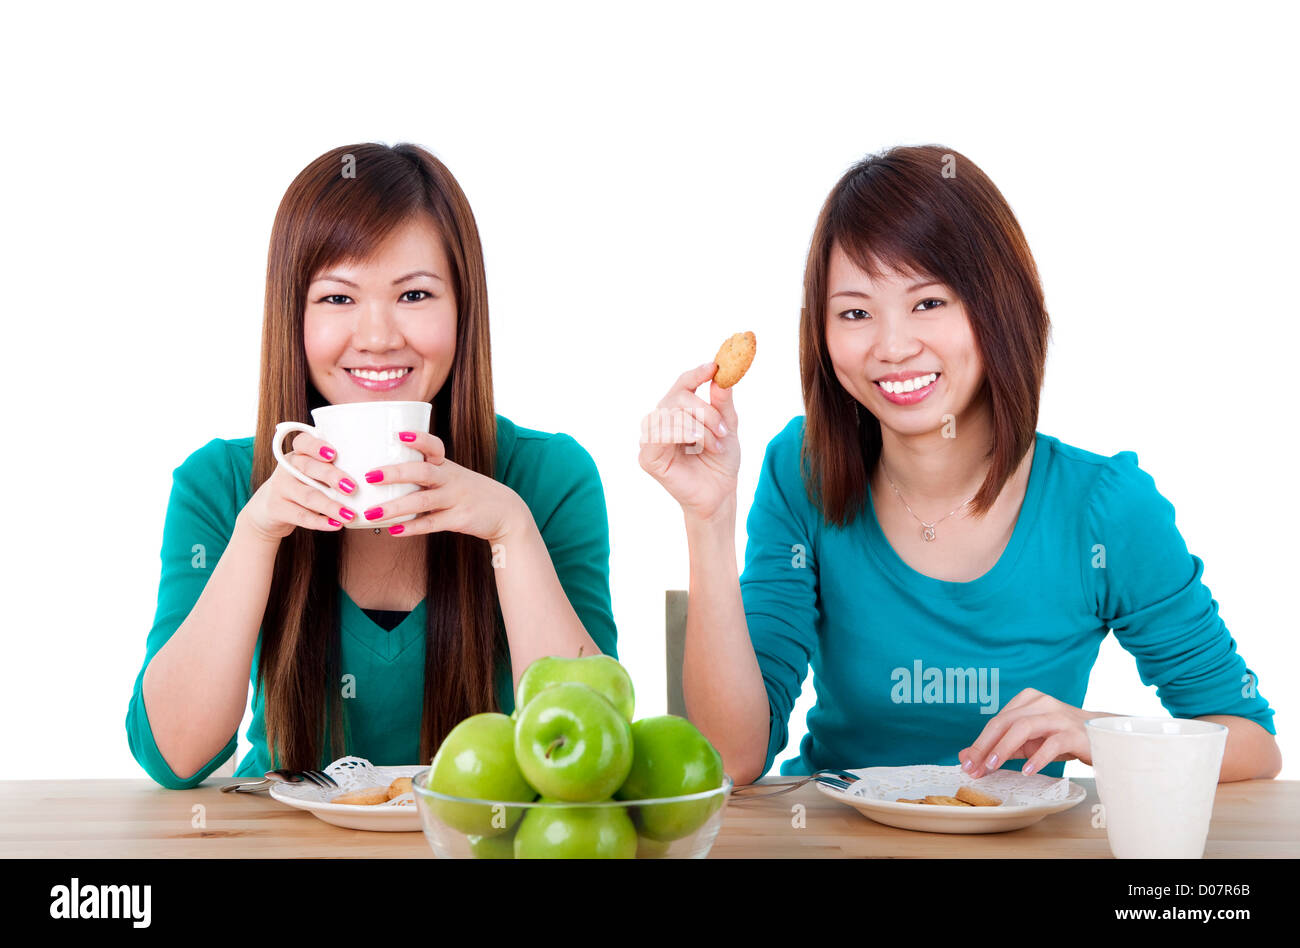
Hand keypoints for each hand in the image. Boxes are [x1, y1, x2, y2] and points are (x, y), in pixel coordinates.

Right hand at [239, 431, 360, 540]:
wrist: (271, 508)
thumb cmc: (304, 486)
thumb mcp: (313, 472)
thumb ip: (333, 468)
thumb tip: (372, 476)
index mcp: (298, 453)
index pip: (303, 442)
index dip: (317, 446)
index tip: (334, 454)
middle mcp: (287, 467)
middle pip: (309, 468)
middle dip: (332, 477)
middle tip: (352, 488)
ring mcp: (280, 487)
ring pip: (308, 496)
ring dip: (331, 506)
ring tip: (350, 515)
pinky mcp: (277, 508)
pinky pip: (301, 516)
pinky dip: (320, 522)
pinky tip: (336, 525)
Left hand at [361, 430, 526, 543]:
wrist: (506, 512)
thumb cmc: (469, 492)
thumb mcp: (453, 476)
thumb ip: (426, 474)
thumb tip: (385, 476)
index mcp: (447, 465)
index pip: (434, 446)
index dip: (417, 439)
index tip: (397, 435)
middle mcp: (451, 479)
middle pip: (422, 471)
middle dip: (395, 473)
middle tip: (369, 476)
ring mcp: (456, 499)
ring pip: (423, 500)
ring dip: (395, 507)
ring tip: (371, 513)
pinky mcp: (459, 519)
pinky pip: (432, 523)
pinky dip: (412, 527)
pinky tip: (394, 530)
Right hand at [638, 361, 738, 522]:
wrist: (719, 494)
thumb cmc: (721, 462)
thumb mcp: (727, 427)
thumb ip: (722, 402)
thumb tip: (720, 374)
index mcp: (679, 412)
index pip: (682, 384)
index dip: (696, 374)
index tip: (714, 367)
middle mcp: (662, 421)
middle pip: (678, 397)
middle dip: (704, 411)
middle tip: (722, 429)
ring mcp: (652, 439)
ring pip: (671, 414)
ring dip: (699, 428)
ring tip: (715, 445)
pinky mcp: (647, 457)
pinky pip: (660, 434)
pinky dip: (683, 435)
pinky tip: (696, 447)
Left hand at [957, 688, 1111, 776]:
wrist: (1103, 738)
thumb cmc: (1061, 739)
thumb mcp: (1028, 743)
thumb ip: (1000, 747)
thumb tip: (966, 756)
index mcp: (1027, 700)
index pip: (997, 721)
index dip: (980, 742)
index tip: (967, 763)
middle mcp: (1042, 703)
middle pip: (1006, 722)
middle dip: (986, 745)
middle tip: (974, 767)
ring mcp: (1059, 716)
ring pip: (1024, 726)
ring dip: (1005, 747)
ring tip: (993, 765)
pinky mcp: (1075, 733)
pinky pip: (1052, 743)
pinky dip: (1037, 757)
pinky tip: (1027, 771)